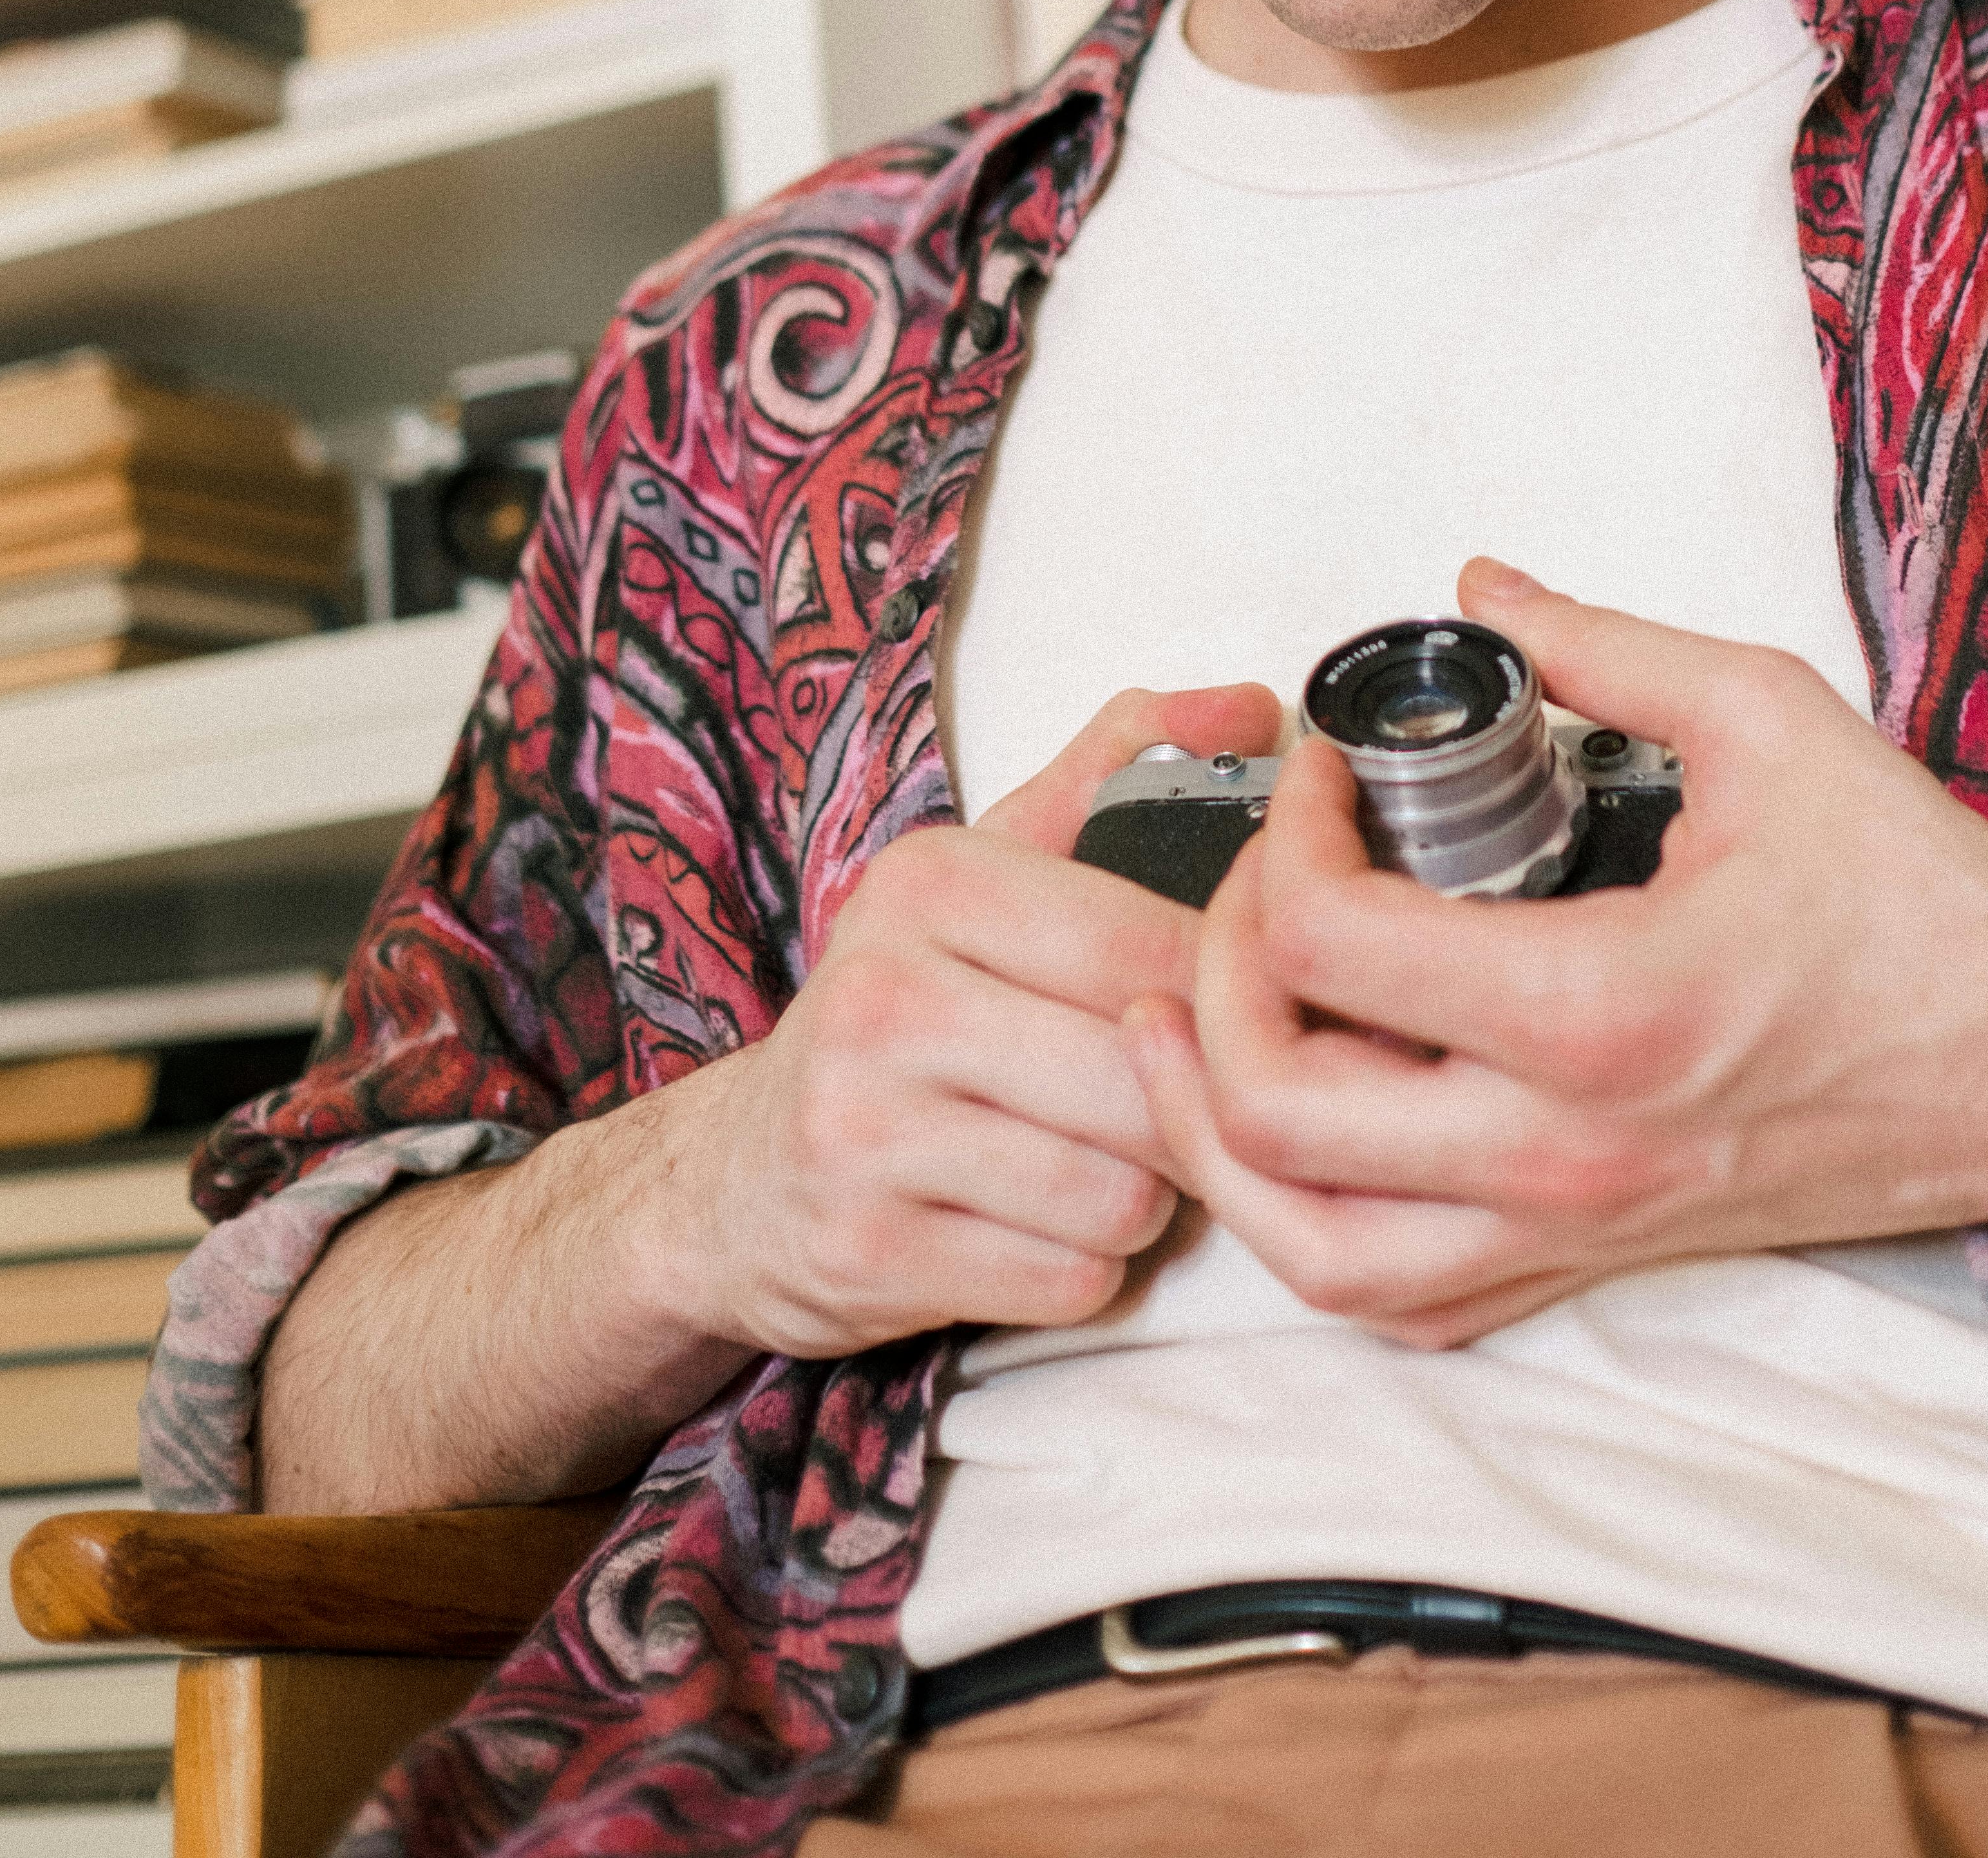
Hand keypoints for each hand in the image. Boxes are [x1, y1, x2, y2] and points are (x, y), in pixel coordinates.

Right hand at [655, 679, 1281, 1358]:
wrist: (734, 1178)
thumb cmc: (905, 1012)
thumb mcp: (992, 866)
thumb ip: (1124, 768)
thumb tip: (1254, 705)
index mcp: (929, 884)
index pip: (1151, 947)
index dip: (1224, 1000)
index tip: (1230, 1017)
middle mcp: (882, 999)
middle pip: (1143, 1082)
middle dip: (1180, 1113)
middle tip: (1158, 1106)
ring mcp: (863, 1133)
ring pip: (1118, 1193)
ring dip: (1138, 1200)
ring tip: (1096, 1165)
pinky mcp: (867, 1255)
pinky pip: (1068, 1282)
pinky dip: (1081, 1271)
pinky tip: (1038, 1230)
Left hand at [1124, 562, 1987, 1345]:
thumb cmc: (1917, 899)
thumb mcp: (1767, 717)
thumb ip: (1604, 642)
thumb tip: (1482, 585)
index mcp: (1597, 1010)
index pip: (1333, 952)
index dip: (1285, 842)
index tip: (1320, 777)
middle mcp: (1564, 1151)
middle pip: (1275, 1116)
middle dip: (1211, 982)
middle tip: (1254, 885)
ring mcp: (1575, 1229)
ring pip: (1314, 1256)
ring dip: (1216, 1142)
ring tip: (1187, 1030)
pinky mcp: (1595, 1264)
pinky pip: (1405, 1304)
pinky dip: (1312, 1233)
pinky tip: (1295, 1137)